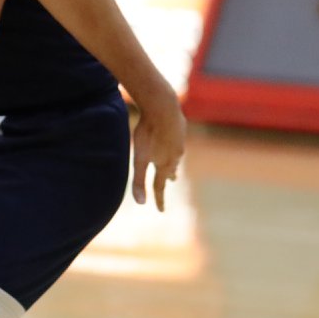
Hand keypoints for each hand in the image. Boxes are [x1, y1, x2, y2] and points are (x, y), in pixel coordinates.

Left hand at [131, 91, 185, 211]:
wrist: (163, 106)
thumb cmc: (148, 132)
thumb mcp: (139, 158)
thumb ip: (139, 180)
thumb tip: (141, 203)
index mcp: (164, 165)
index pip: (160, 187)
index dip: (159, 200)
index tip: (161, 211)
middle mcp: (174, 156)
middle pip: (170, 170)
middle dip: (168, 177)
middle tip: (170, 182)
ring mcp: (179, 142)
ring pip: (176, 156)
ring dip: (173, 162)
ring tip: (172, 164)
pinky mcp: (180, 128)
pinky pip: (177, 141)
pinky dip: (174, 146)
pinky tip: (171, 140)